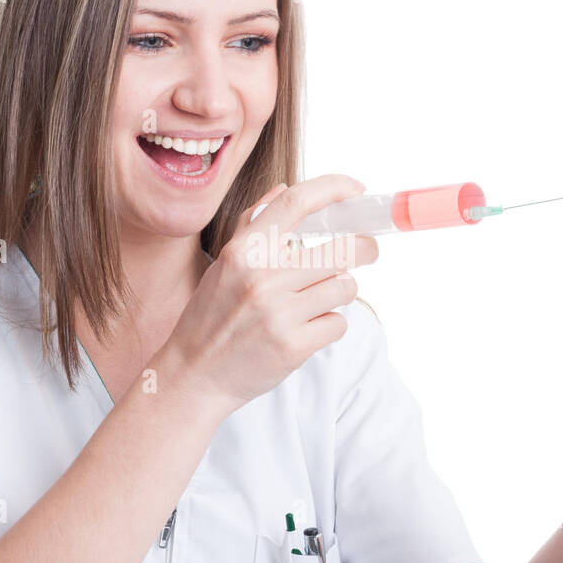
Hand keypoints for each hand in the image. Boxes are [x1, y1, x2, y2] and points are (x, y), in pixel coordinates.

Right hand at [162, 174, 378, 411]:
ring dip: (339, 292)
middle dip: (365, 248)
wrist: (194, 374)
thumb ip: (252, 224)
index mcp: (244, 250)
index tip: (356, 189)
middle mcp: (262, 277)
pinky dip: (328, 326)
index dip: (334, 188)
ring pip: (345, 287)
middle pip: (341, 250)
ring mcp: (279, 313)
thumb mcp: (224, 263)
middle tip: (368, 250)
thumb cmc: (211, 316)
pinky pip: (338, 324)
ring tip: (317, 300)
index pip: (297, 202)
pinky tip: (306, 330)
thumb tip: (283, 189)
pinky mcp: (294, 346)